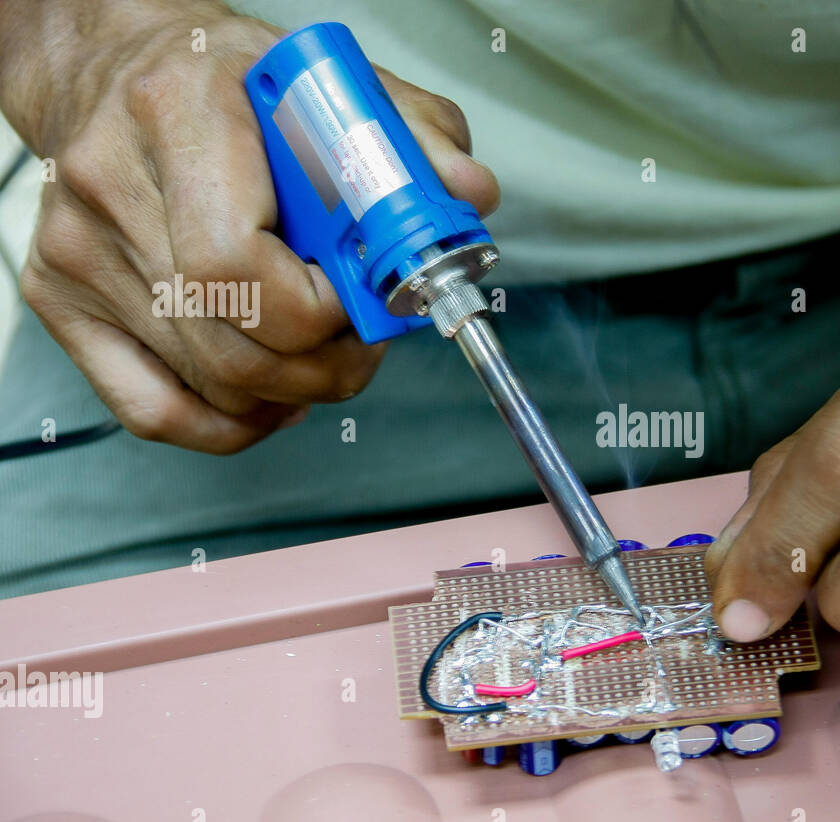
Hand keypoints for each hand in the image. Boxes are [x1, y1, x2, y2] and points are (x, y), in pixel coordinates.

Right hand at [1, 0, 498, 452]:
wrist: (115, 69)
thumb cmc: (232, 83)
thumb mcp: (334, 84)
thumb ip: (414, 136)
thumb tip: (470, 196)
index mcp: (181, 117)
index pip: (237, 266)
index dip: (318, 313)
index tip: (362, 301)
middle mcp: (113, 186)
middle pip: (231, 346)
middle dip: (324, 369)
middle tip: (365, 348)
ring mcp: (78, 251)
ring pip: (207, 387)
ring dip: (292, 394)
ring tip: (327, 359)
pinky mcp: (62, 299)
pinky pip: (153, 411)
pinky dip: (229, 426)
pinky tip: (273, 398)